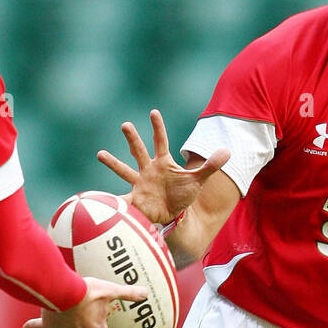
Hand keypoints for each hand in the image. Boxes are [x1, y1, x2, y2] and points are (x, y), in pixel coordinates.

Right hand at [96, 110, 229, 225]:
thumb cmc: (182, 195)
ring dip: (113, 163)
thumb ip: (210, 165)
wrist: (173, 214)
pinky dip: (113, 200)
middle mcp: (148, 169)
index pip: (161, 141)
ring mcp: (140, 183)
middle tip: (126, 125)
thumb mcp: (198, 180)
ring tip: (100, 153)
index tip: (153, 112)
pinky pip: (123, 198)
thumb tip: (228, 151)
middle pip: (139, 150)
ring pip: (124, 170)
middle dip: (133, 138)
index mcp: (163, 162)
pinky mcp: (136, 199)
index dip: (158, 127)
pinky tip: (100, 198)